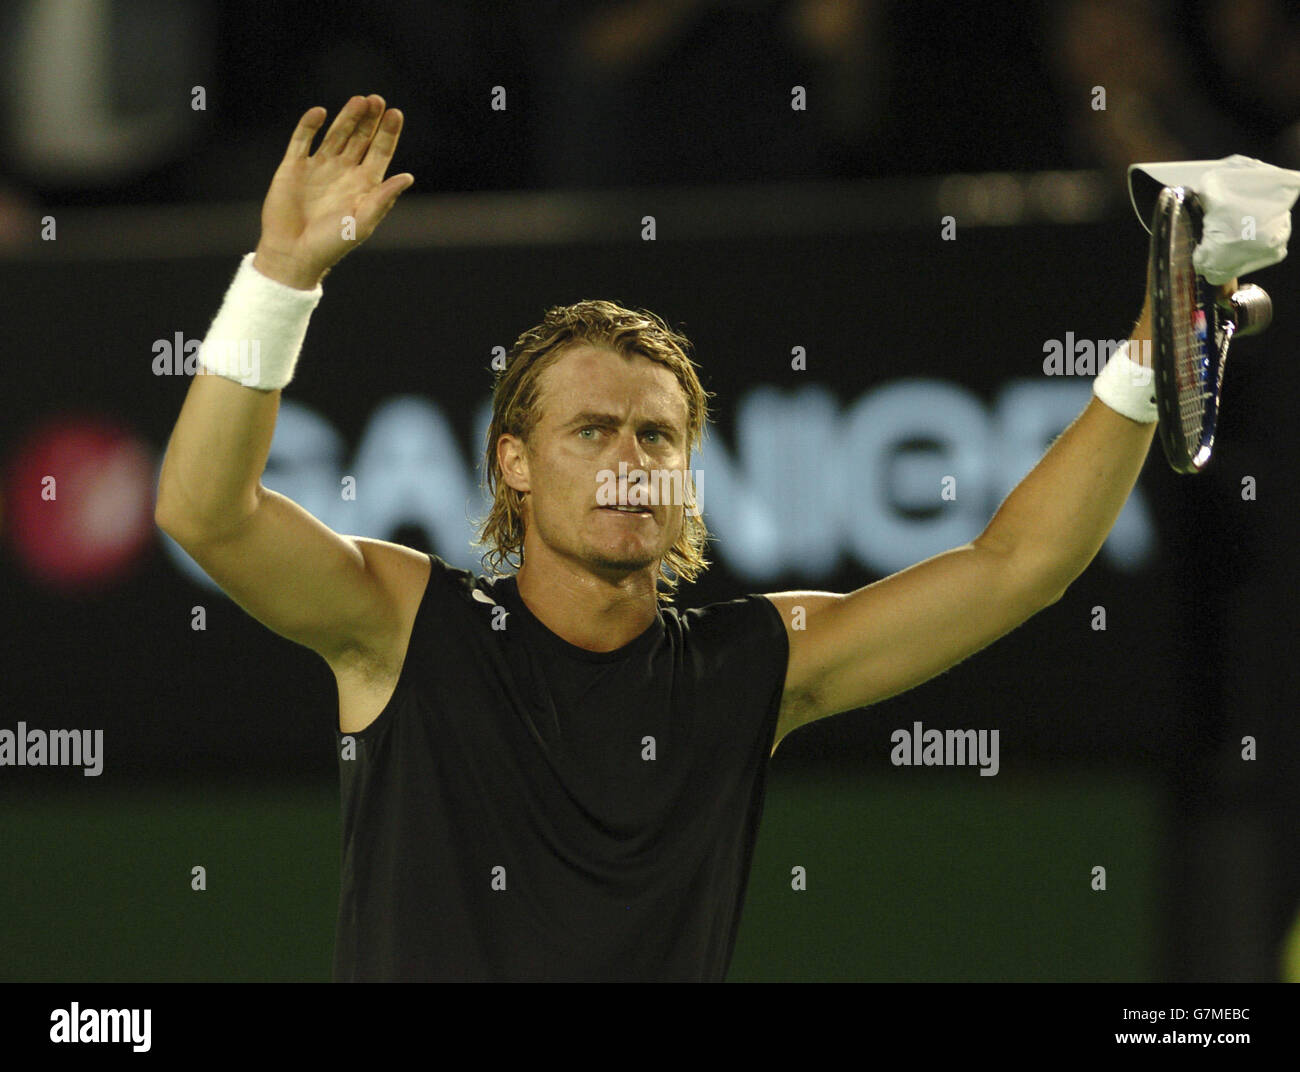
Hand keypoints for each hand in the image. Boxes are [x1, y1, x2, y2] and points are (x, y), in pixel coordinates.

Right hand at [253, 95, 413, 288]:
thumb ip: (383, 199)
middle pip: (360, 138)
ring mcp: (318, 167)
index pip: (379, 152)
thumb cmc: (332, 243)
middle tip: (377, 99)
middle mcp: (343, 172)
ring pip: (335, 134)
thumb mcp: (362, 222)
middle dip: (369, 120)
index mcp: (363, 185)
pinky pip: (302, 140)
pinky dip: (309, 126)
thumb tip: (408, 177)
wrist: (294, 253)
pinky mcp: (293, 167)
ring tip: (359, 101)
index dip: (388, 133)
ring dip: (346, 118)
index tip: (395, 113)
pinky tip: (320, 113)